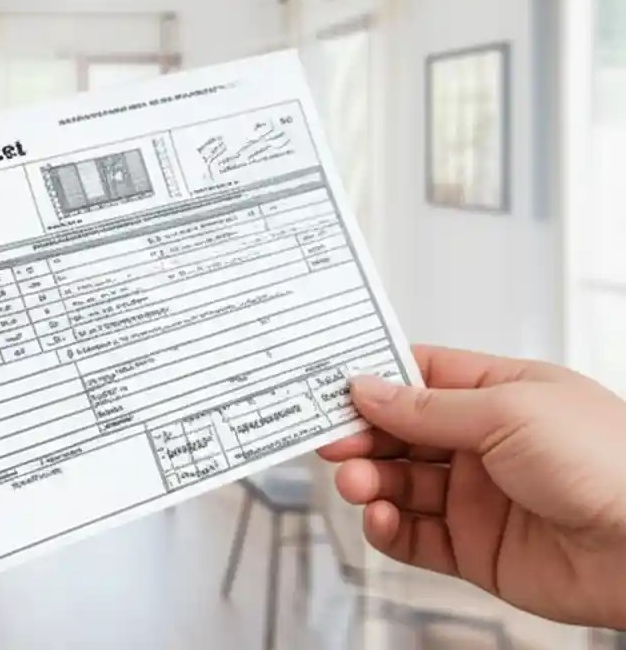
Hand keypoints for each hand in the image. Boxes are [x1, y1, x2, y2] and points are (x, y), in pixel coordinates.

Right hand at [318, 345, 625, 628]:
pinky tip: (378, 517)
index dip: (374, 384)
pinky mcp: (475, 550)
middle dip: (361, 436)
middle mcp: (487, 445)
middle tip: (331, 441)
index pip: (420, 379)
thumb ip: (427, 407)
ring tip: (355, 482)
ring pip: (400, 485)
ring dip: (368, 480)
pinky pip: (413, 537)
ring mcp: (479, 498)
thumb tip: (368, 389)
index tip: (332, 389)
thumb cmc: (609, 462)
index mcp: (501, 394)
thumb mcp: (507, 410)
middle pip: (400, 434)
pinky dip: (386, 528)